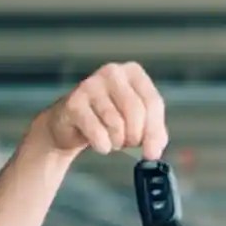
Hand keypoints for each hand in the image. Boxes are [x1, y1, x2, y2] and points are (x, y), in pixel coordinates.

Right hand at [28, 62, 167, 159]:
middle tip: (129, 144)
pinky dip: (102, 145)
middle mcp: (112, 73)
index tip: (152, 153)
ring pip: (116, 123)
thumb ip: (154, 134)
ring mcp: (91, 85)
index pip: (153, 102)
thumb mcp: (138, 123)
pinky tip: (100, 143)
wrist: (71, 124)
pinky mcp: (74, 103)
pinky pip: (97, 132)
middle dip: (135, 136)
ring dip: (117, 141)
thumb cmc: (109, 120)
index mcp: (133, 72)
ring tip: (112, 140)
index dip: (154, 131)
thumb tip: (154, 151)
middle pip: (135, 111)